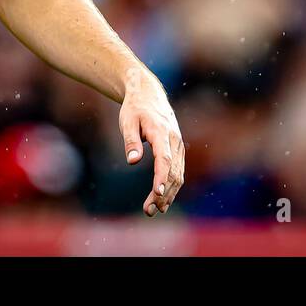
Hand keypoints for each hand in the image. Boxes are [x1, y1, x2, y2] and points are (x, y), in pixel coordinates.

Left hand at [118, 68, 184, 216]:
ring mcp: (178, 146)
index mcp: (162, 133)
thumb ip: (131, 141)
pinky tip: (163, 201)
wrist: (149, 94)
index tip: (157, 193)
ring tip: (152, 210)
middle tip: (149, 211)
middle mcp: (174, 140)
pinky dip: (172, 188)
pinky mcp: (178, 150)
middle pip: (173, 172)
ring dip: (168, 195)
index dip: (161, 177)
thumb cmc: (135, 108)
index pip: (164, 159)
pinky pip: (178, 172)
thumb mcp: (127, 121)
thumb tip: (132, 161)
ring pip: (178, 175)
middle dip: (163, 194)